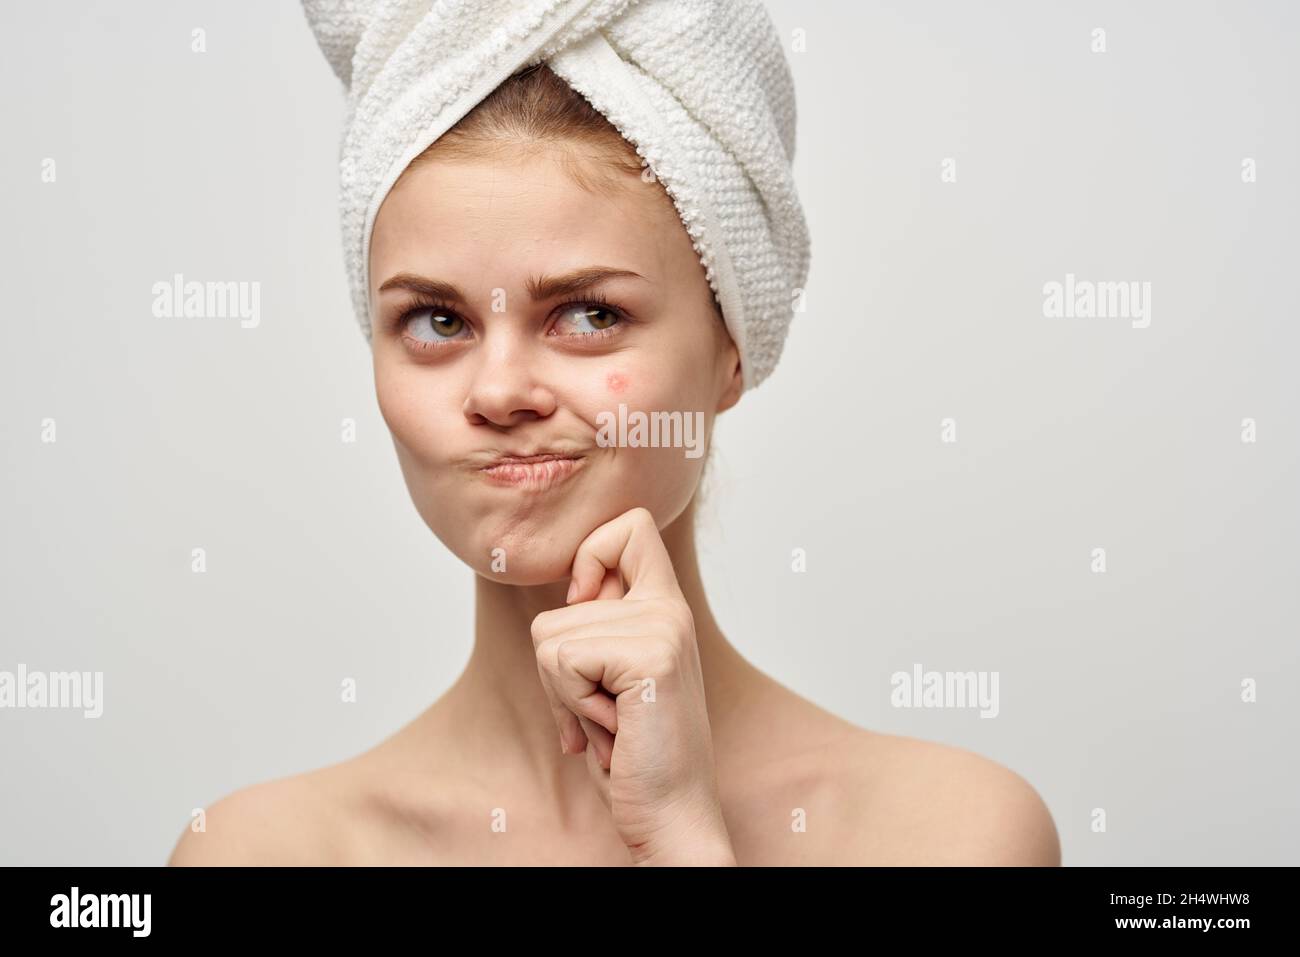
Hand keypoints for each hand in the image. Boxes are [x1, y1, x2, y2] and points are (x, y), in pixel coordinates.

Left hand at [531, 507, 735, 865]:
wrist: (671, 814)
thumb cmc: (635, 753)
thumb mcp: (612, 675)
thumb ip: (600, 626)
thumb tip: (567, 592)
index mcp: (666, 606)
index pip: (630, 526)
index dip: (589, 555)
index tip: (587, 609)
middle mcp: (670, 608)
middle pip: (558, 608)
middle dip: (560, 672)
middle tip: (605, 709)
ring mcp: (663, 628)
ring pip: (549, 639)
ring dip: (566, 696)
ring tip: (613, 722)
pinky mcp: (650, 656)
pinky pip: (560, 662)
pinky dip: (572, 706)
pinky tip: (615, 729)